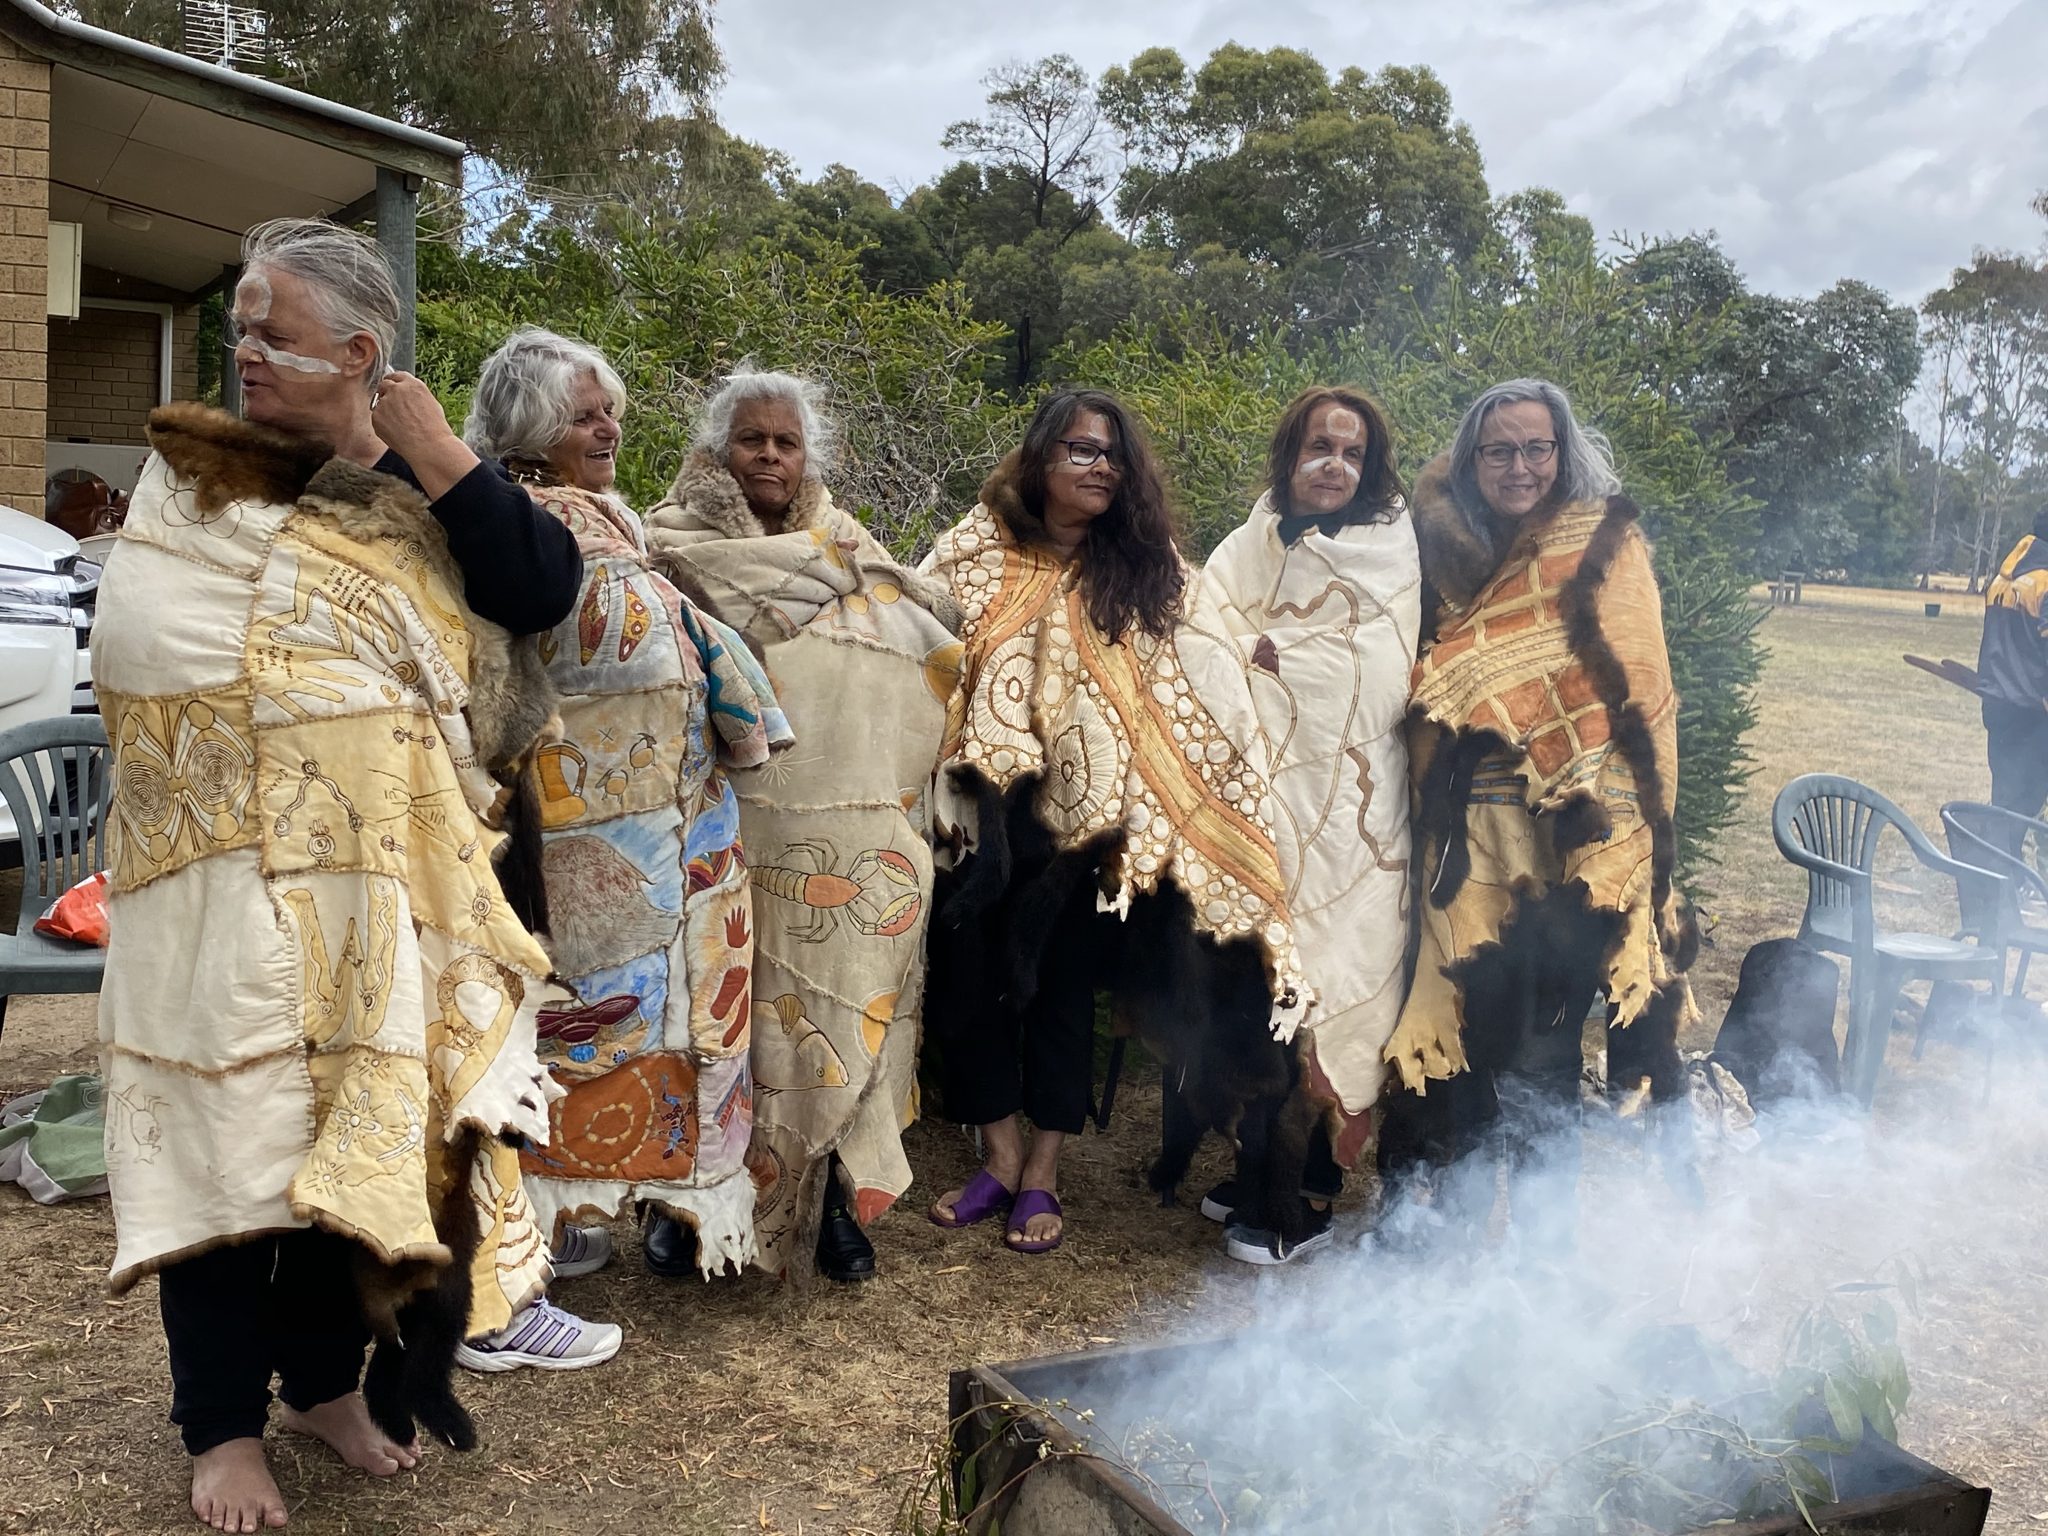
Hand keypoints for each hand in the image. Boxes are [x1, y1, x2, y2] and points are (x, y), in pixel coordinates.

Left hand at [371, 371, 479, 499]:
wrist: (428, 446)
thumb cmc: (435, 429)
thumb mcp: (431, 403)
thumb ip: (415, 395)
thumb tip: (407, 396)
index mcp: (413, 384)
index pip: (397, 375)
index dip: (394, 382)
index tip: (393, 388)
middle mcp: (397, 390)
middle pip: (384, 385)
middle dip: (386, 393)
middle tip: (393, 407)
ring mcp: (384, 402)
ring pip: (380, 403)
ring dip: (386, 411)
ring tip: (400, 426)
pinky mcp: (376, 416)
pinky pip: (377, 418)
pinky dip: (383, 424)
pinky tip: (396, 432)